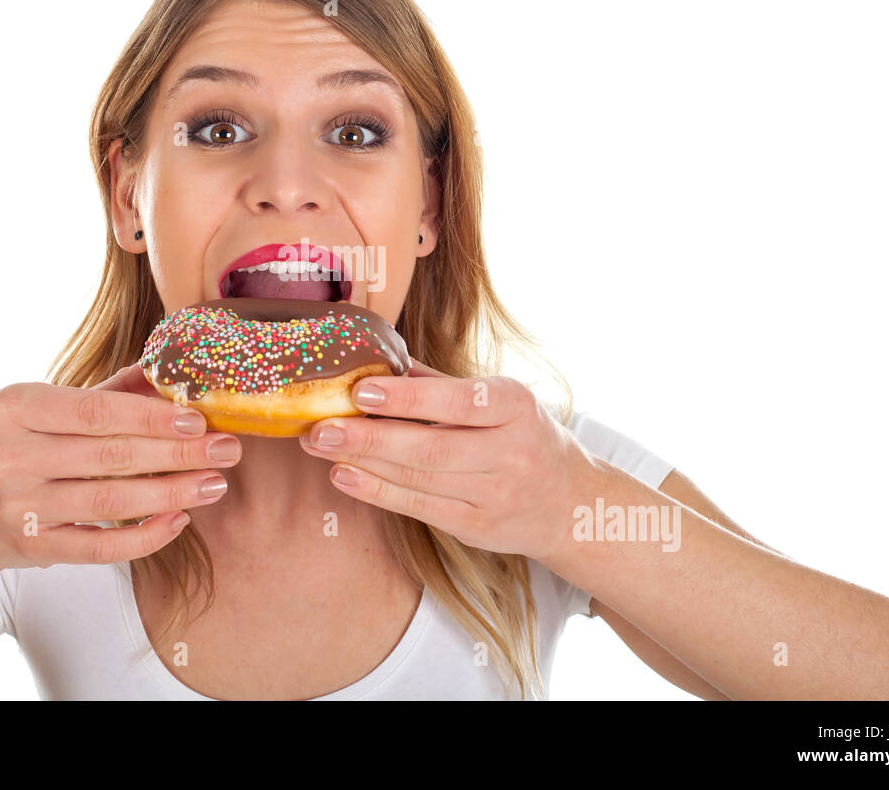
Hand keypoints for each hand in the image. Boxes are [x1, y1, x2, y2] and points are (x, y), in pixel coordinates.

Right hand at [0, 365, 241, 572]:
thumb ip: (102, 394)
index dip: (152, 416)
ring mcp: (18, 507)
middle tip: (226, 449)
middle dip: (178, 453)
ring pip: (112, 501)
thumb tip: (166, 372)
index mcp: (14, 407)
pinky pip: (101, 546)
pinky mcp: (30, 547)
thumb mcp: (38, 410)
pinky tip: (178, 519)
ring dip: (172, 493)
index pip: (96, 411)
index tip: (199, 418)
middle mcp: (10, 456)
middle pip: (111, 455)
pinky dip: (145, 535)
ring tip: (214, 484)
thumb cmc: (9, 448)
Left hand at [298, 357, 584, 561]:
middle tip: (320, 426)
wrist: (569, 502)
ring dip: (363, 463)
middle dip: (369, 437)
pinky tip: (344, 476)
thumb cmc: (521, 435)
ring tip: (319, 445)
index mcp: (515, 407)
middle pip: (432, 447)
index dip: (408, 399)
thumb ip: (440, 383)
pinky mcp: (478, 528)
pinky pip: (420, 508)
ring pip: (420, 479)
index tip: (361, 391)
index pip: (459, 402)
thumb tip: (379, 360)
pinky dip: (377, 492)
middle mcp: (510, 453)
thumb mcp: (498, 399)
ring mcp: (495, 495)